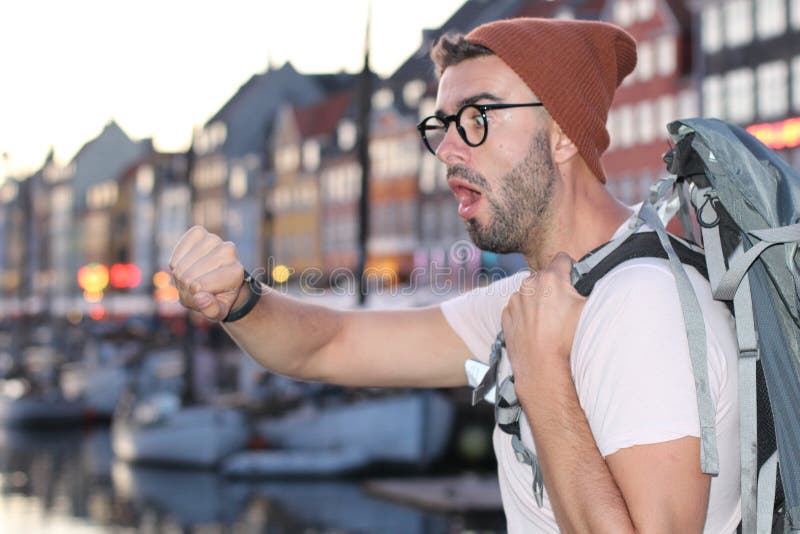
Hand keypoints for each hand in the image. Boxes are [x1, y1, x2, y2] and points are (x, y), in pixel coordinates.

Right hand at [169, 226, 244, 321]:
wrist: (218, 279)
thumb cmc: (218, 297)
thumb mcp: (218, 312)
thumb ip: (211, 310)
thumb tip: (200, 297)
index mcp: (236, 272)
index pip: (199, 286)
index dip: (195, 297)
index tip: (205, 296)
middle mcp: (228, 251)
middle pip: (189, 276)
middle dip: (186, 287)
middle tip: (196, 288)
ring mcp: (214, 239)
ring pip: (182, 265)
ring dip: (180, 275)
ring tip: (192, 278)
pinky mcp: (199, 232)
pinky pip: (178, 249)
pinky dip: (176, 260)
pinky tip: (186, 264)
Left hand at [501, 252, 586, 384]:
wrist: (542, 368)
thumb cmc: (568, 340)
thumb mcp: (591, 311)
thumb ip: (596, 290)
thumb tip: (603, 280)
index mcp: (551, 278)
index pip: (563, 258)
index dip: (571, 268)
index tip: (575, 280)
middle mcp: (529, 285)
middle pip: (545, 276)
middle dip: (555, 286)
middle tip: (565, 306)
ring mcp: (515, 300)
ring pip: (530, 292)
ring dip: (539, 299)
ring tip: (550, 321)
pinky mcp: (506, 315)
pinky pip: (518, 307)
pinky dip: (526, 313)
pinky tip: (537, 328)